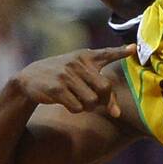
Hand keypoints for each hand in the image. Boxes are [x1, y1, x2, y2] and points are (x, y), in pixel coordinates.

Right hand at [15, 45, 134, 116]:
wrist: (29, 79)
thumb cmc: (61, 78)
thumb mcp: (79, 75)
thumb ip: (101, 90)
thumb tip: (117, 114)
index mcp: (84, 56)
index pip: (105, 53)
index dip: (119, 52)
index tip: (133, 49)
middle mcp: (77, 63)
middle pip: (105, 88)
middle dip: (103, 100)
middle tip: (94, 101)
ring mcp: (66, 75)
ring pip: (92, 101)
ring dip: (88, 106)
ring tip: (77, 99)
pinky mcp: (57, 88)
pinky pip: (78, 107)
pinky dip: (75, 109)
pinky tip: (66, 102)